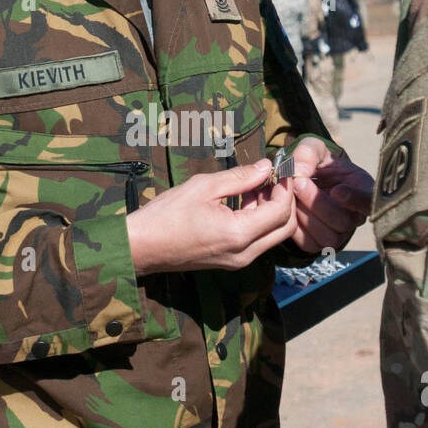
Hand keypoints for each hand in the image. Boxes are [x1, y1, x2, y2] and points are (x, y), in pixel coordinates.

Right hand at [127, 160, 297, 275]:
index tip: (281, 168)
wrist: (141, 246)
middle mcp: (244, 253)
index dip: (285, 187)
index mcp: (239, 234)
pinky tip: (245, 200)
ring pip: (273, 235)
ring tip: (257, 184)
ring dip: (272, 210)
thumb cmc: (166, 215)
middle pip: (285, 228)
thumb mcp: (203, 187)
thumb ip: (240, 177)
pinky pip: (258, 241)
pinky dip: (259, 220)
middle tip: (273, 177)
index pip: (281, 211)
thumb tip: (265, 167)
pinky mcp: (231, 261)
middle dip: (285, 200)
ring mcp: (238, 261)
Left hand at [287, 137, 372, 252]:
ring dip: (304, 214)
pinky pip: (309, 243)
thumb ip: (308, 153)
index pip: (369, 201)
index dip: (356, 199)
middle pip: (342, 221)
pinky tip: (289, 207)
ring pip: (326, 235)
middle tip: (298, 182)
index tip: (337, 190)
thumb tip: (298, 170)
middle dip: (317, 202)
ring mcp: (339, 234)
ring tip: (292, 193)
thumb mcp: (315, 149)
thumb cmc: (317, 164)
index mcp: (364, 190)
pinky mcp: (320, 244)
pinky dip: (295, 226)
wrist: (305, 182)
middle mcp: (356, 217)